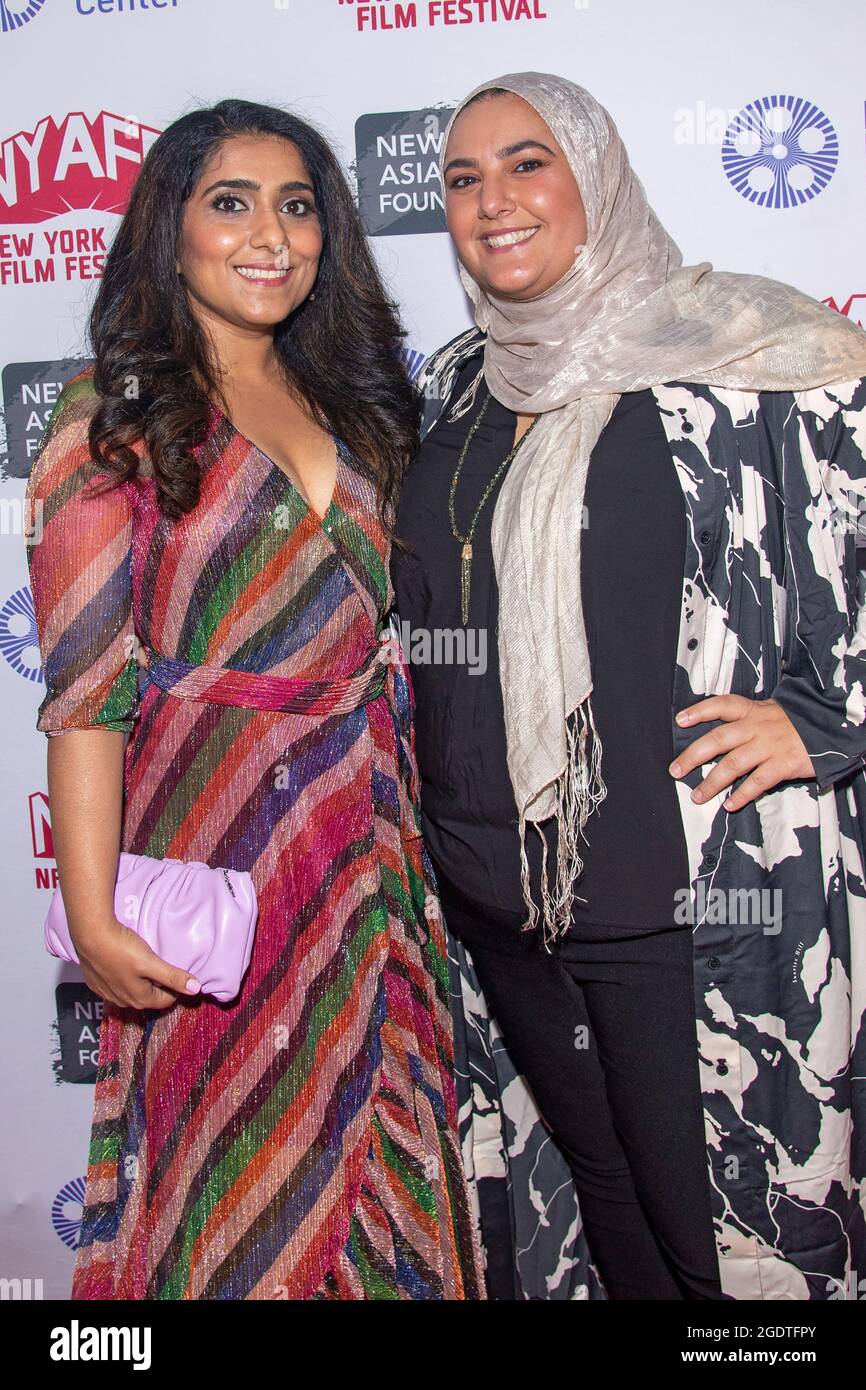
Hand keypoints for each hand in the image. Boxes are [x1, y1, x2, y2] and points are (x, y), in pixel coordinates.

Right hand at [72, 917, 200, 1009]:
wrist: (90, 935)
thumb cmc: (121, 948)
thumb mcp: (151, 962)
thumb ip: (173, 977)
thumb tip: (196, 989)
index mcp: (140, 999)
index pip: (166, 1000)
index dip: (175, 987)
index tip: (178, 972)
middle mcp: (123, 1001)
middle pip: (149, 997)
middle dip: (159, 985)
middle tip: (161, 965)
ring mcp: (107, 994)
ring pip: (132, 992)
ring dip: (140, 982)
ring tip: (143, 963)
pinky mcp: (96, 984)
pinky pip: (116, 986)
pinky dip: (123, 978)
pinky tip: (123, 963)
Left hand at [669, 694, 815, 811]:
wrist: (830, 730)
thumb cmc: (795, 724)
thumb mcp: (770, 713)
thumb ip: (746, 721)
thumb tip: (717, 737)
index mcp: (753, 711)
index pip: (722, 705)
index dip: (699, 711)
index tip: (680, 720)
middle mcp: (757, 727)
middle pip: (718, 739)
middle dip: (693, 756)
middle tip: (675, 771)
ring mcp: (769, 746)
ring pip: (733, 764)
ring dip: (712, 783)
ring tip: (697, 797)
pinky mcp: (783, 764)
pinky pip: (757, 782)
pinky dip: (741, 795)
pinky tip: (729, 805)